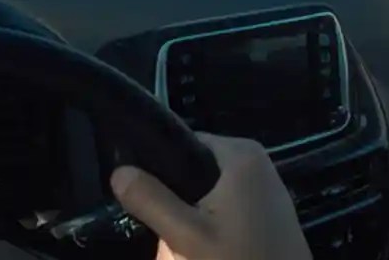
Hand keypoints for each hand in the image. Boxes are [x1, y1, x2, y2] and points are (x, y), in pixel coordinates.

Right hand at [109, 133, 310, 259]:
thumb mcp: (188, 237)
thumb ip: (151, 200)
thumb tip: (118, 171)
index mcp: (240, 153)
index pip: (182, 143)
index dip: (157, 167)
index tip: (141, 195)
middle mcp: (256, 160)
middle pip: (194, 165)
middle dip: (175, 193)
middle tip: (161, 225)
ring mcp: (266, 187)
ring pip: (208, 187)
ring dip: (191, 211)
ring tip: (181, 239)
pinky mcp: (269, 212)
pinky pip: (227, 204)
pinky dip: (211, 221)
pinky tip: (203, 245)